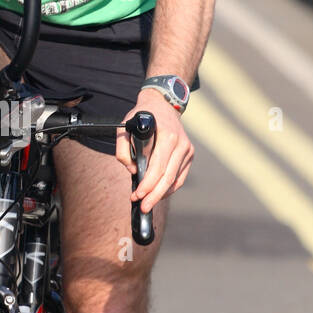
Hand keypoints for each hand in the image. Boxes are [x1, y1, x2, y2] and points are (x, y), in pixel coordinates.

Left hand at [116, 89, 193, 212]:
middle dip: (154, 195)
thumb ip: (123, 149)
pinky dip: (169, 188)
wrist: (163, 104)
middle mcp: (181, 143)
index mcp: (167, 136)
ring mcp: (187, 150)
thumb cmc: (143, 116)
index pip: (158, 167)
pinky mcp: (189, 154)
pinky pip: (180, 177)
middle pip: (168, 177)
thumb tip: (133, 170)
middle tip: (143, 207)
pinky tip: (158, 194)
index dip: (147, 184)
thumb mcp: (125, 126)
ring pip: (175, 180)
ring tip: (148, 203)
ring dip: (161, 194)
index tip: (137, 195)